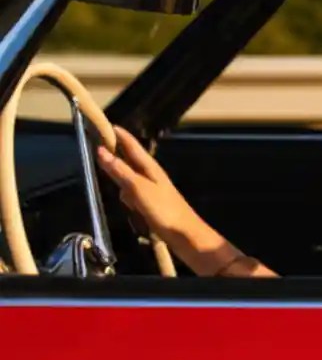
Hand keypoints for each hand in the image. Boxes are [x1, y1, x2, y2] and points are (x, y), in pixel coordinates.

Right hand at [96, 125, 204, 247]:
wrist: (186, 236)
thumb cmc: (165, 211)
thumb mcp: (138, 189)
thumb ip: (120, 171)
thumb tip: (101, 151)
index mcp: (150, 168)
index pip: (131, 145)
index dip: (118, 134)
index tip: (103, 124)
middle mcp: (151, 176)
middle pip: (129, 160)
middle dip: (115, 153)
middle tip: (97, 145)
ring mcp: (152, 190)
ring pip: (129, 179)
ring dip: (120, 178)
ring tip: (107, 170)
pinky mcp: (152, 204)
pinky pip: (133, 195)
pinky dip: (129, 198)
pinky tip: (130, 205)